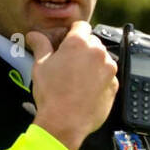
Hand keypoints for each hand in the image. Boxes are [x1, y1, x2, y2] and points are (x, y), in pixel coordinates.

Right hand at [27, 21, 116, 149]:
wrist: (65, 122)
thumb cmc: (51, 94)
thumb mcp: (40, 66)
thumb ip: (40, 45)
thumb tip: (34, 35)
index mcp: (79, 43)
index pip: (81, 26)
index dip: (73, 33)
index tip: (68, 41)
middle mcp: (97, 53)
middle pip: (92, 42)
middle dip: (82, 50)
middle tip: (69, 64)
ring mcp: (109, 69)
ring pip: (101, 59)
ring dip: (92, 64)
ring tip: (77, 79)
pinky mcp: (114, 85)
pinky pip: (108, 76)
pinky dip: (99, 80)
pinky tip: (86, 90)